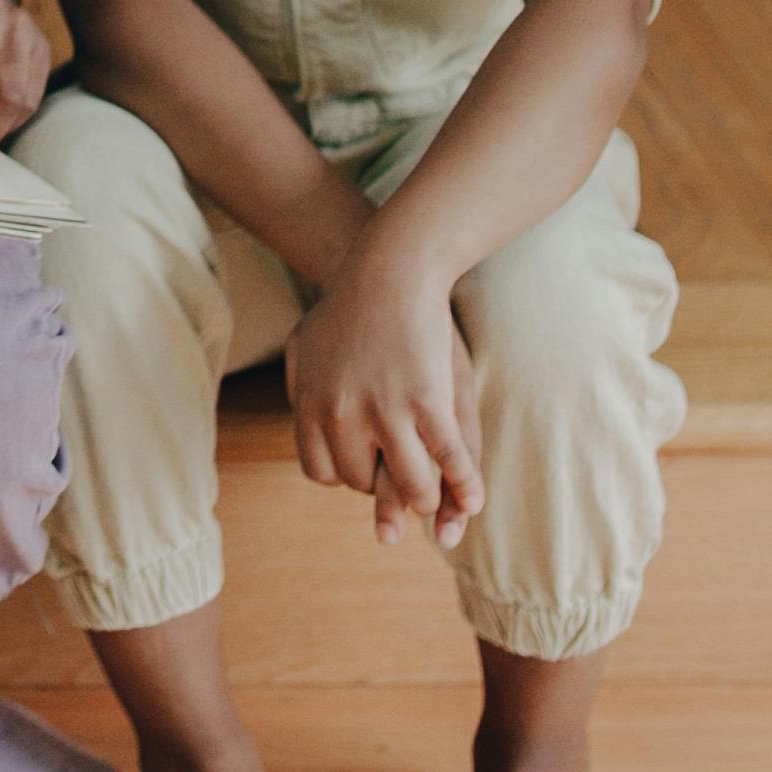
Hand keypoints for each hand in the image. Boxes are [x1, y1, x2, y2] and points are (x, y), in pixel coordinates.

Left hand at [285, 242, 483, 548]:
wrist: (389, 269)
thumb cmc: (348, 307)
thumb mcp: (304, 347)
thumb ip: (299, 391)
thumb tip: (306, 428)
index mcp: (308, 405)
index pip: (322, 471)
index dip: (345, 475)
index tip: (366, 466)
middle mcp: (340, 415)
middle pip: (361, 481)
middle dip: (382, 484)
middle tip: (400, 473)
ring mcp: (385, 412)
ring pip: (409, 486)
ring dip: (425, 500)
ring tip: (435, 500)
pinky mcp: (427, 403)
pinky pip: (448, 462)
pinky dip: (463, 488)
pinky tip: (472, 502)